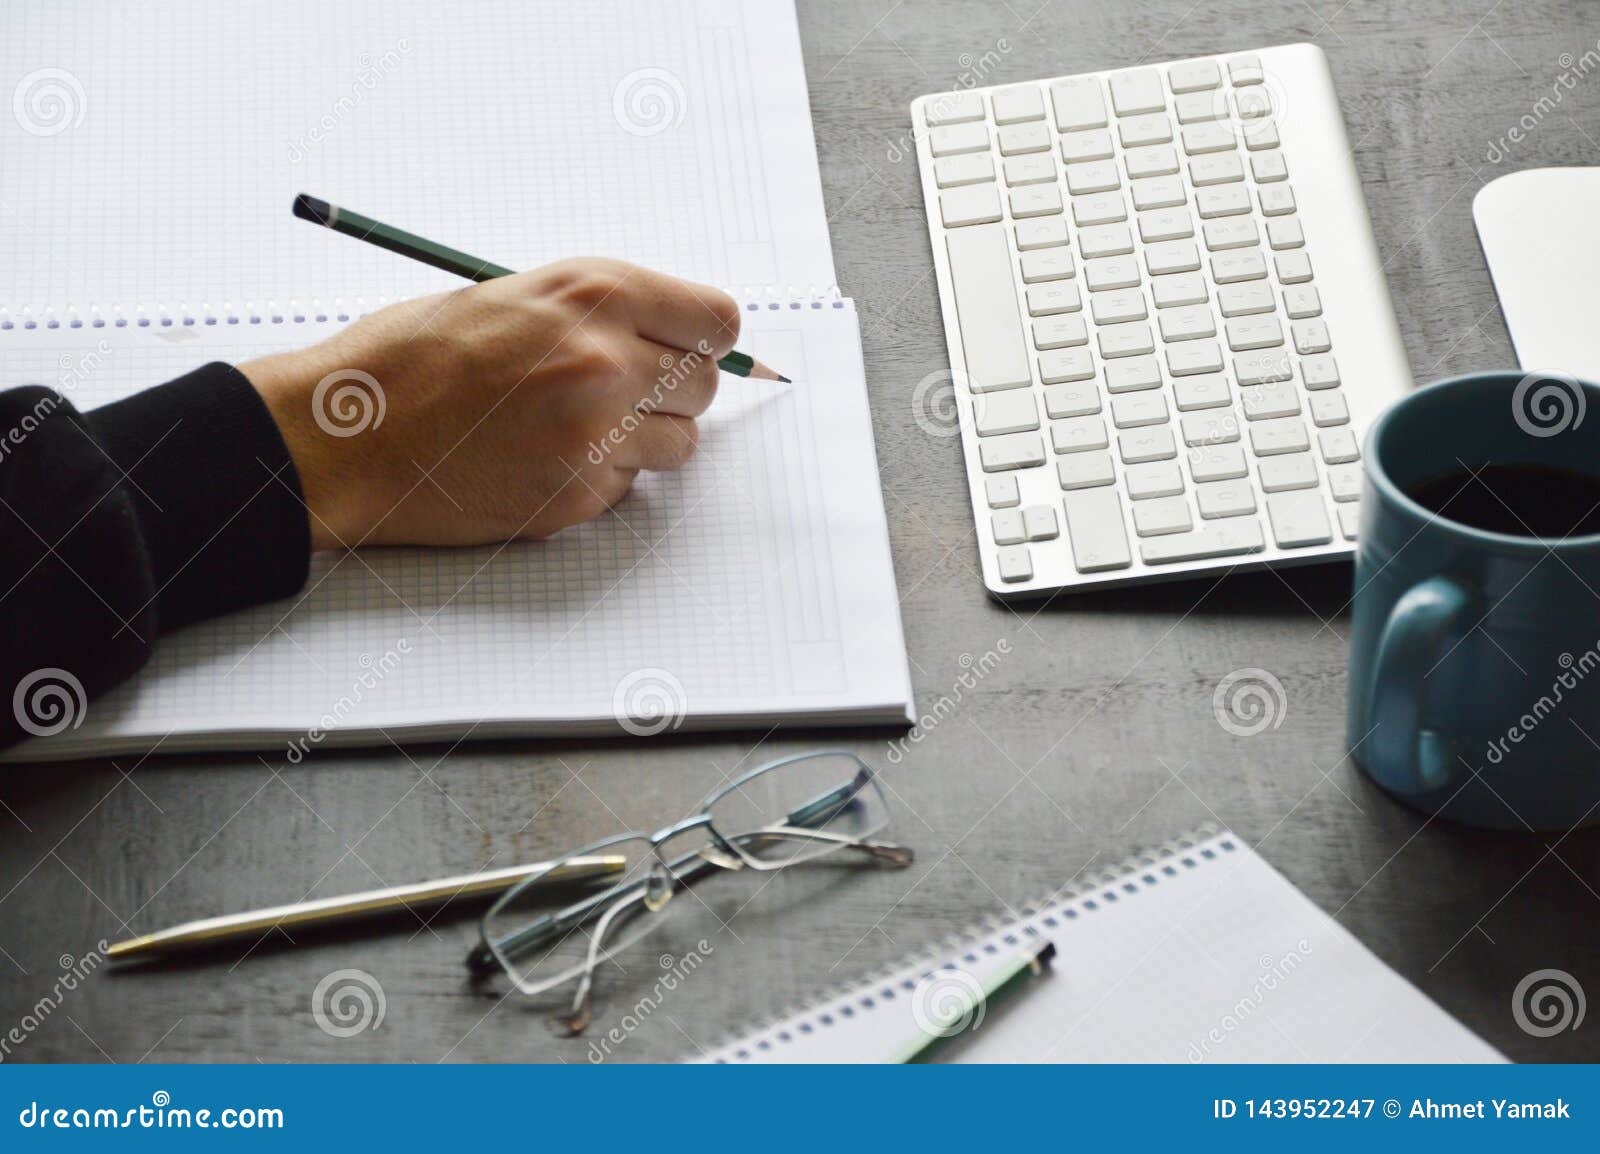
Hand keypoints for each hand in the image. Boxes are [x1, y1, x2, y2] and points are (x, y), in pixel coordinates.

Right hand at [241, 258, 739, 549]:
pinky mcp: (578, 494)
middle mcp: (606, 359)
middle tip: (620, 392)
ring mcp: (597, 434)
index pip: (716, 319)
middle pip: (706, 385)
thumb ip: (594, 312)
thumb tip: (666, 337)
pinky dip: (598, 477)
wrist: (343, 437)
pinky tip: (538, 460)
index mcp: (593, 293)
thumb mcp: (509, 296)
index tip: (689, 351)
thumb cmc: (408, 360)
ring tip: (574, 427)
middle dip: (673, 391)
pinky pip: (628, 486)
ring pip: (680, 443)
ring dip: (643, 440)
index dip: (704, 339)